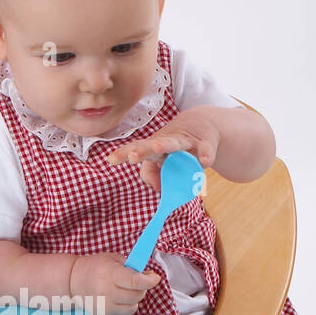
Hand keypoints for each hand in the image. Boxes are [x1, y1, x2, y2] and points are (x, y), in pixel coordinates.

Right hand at [70, 252, 160, 314]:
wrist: (73, 281)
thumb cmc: (95, 267)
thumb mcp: (113, 259)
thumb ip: (132, 267)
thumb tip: (150, 276)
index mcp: (110, 274)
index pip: (136, 282)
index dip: (150, 280)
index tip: (154, 278)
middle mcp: (107, 291)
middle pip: (137, 295)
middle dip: (142, 288)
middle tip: (136, 282)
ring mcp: (105, 306)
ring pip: (133, 307)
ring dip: (134, 299)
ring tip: (124, 291)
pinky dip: (126, 308)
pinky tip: (118, 300)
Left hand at [105, 110, 220, 192]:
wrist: (202, 126)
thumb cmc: (174, 148)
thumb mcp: (161, 160)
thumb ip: (151, 174)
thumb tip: (157, 188)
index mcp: (152, 146)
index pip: (135, 149)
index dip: (122, 154)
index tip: (111, 160)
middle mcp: (166, 141)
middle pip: (150, 145)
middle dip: (141, 151)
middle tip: (132, 156)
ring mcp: (185, 141)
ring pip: (174, 143)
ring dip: (165, 145)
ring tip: (158, 148)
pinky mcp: (204, 143)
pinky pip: (204, 149)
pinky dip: (204, 155)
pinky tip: (204, 161)